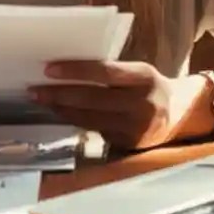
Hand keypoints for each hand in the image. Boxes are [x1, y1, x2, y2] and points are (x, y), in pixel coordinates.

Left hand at [29, 61, 213, 150]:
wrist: (178, 115)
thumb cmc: (147, 87)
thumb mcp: (137, 73)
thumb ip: (110, 72)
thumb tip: (66, 69)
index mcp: (144, 77)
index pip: (105, 71)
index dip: (76, 71)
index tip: (50, 69)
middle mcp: (142, 104)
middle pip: (93, 99)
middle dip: (60, 94)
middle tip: (35, 89)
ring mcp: (135, 127)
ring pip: (90, 118)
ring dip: (62, 109)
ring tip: (43, 100)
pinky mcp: (128, 144)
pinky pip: (94, 130)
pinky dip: (75, 121)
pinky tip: (60, 113)